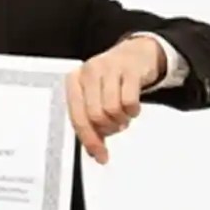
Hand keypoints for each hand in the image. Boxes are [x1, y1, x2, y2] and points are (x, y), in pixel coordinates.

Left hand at [67, 35, 165, 163]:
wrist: (135, 54)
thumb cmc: (111, 79)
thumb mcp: (95, 95)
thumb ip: (90, 120)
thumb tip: (94, 151)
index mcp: (74, 81)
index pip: (77, 117)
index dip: (89, 140)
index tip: (99, 155)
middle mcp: (89, 72)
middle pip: (95, 115)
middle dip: (108, 129)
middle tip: (115, 128)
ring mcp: (109, 68)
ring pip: (112, 109)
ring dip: (121, 120)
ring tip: (123, 116)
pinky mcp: (129, 70)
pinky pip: (129, 102)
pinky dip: (133, 111)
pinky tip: (132, 107)